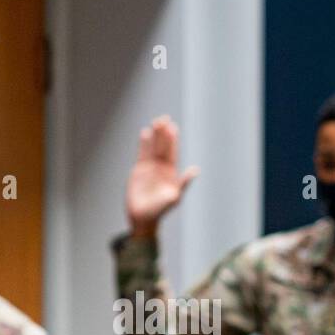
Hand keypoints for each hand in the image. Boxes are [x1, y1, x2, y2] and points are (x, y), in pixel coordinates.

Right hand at [126, 115, 198, 237]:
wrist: (143, 217)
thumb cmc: (160, 210)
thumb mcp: (174, 196)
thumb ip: (183, 182)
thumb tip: (195, 169)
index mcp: (171, 174)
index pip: (172, 153)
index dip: (173, 140)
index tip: (173, 127)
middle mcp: (162, 169)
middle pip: (163, 147)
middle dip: (164, 133)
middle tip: (164, 118)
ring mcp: (150, 168)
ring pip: (153, 148)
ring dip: (155, 136)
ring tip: (156, 122)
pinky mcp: (139, 171)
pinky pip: (142, 153)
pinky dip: (144, 144)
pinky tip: (145, 133)